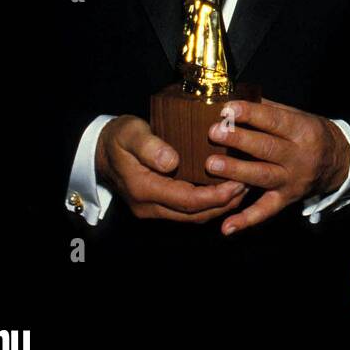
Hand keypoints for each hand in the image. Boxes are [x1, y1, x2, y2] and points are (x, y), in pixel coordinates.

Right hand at [95, 114, 246, 221]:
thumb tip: (172, 161)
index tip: (238, 182)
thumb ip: (150, 146)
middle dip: (224, 203)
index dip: (216, 196)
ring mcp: (153, 209)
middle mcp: (149, 206)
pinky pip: (188, 210)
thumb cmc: (119, 138)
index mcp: (144, 190)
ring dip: (219, 205)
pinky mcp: (158, 205)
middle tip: (249, 183)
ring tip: (243, 186)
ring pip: (193, 215)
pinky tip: (225, 189)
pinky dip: (208, 203)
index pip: (188, 201)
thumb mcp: (131, 134)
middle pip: (194, 214)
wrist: (101, 149)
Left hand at [204, 98, 349, 236]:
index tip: (228, 108)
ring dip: (236, 172)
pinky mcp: (286, 200)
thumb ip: (269, 110)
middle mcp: (299, 157)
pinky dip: (246, 220)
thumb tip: (235, 100)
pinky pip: (266, 211)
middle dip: (239, 140)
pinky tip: (226, 227)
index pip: (275, 120)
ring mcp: (292, 180)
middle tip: (214, 132)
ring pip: (263, 177)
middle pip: (267, 148)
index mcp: (302, 131)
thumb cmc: (311, 134)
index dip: (251, 114)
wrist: (339, 162)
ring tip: (211, 165)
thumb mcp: (298, 117)